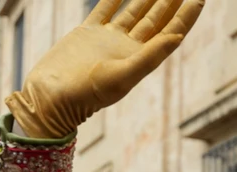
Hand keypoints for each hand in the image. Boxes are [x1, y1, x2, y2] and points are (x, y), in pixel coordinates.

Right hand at [5, 0, 204, 137]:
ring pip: (134, 11)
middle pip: (156, 20)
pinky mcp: (87, 33)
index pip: (171, 33)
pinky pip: (106, 8)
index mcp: (140, 60)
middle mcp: (127, 48)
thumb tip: (178, 37)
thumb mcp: (122, 76)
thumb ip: (150, 56)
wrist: (50, 97)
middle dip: (171, 2)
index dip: (186, 16)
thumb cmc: (86, 94)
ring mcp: (108, 39)